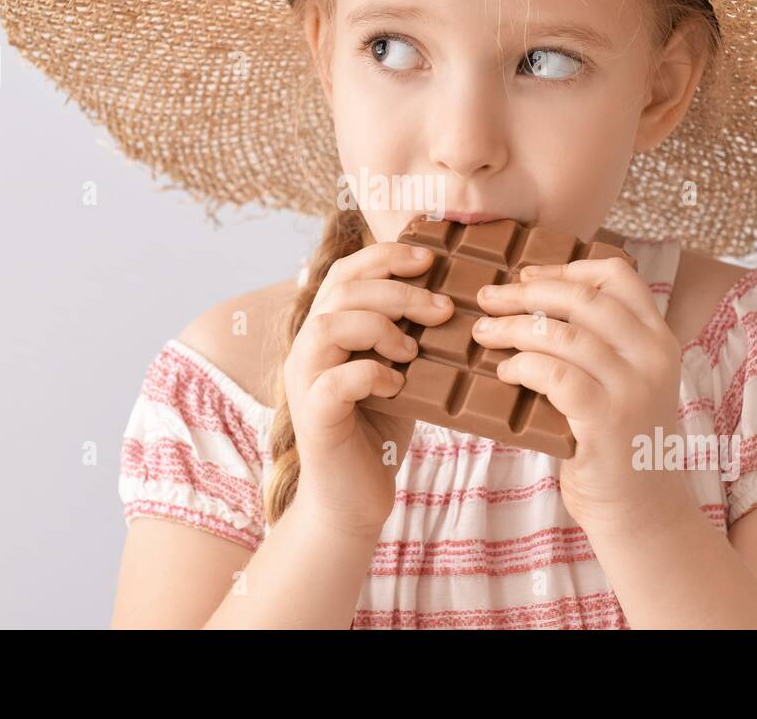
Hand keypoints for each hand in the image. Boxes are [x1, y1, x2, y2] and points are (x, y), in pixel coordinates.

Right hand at [282, 240, 453, 536]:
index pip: (344, 272)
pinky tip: (398, 387)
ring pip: (329, 325)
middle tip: (442, 309)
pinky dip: (371, 374)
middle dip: (398, 291)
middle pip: (342, 291)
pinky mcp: (314, 418)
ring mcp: (304, 383)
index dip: (384, 256)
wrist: (352, 499)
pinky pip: (334, 380)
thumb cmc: (378, 431)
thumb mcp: (397, 369)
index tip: (429, 259)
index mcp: (326, 330)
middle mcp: (307, 349)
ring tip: (414, 351)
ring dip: (380, 327)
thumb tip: (451, 296)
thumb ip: (407, 333)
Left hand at [468, 256, 695, 532]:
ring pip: (563, 333)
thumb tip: (527, 305)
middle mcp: (652, 356)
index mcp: (657, 338)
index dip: (567, 267)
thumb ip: (597, 345)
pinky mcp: (607, 420)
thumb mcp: (624, 382)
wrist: (641, 510)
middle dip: (526, 292)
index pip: (619, 276)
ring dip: (512, 328)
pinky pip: (554, 374)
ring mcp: (633, 388)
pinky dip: (522, 366)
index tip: (527, 274)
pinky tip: (504, 372)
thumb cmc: (618, 442)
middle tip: (487, 297)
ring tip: (482, 332)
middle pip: (583, 297)